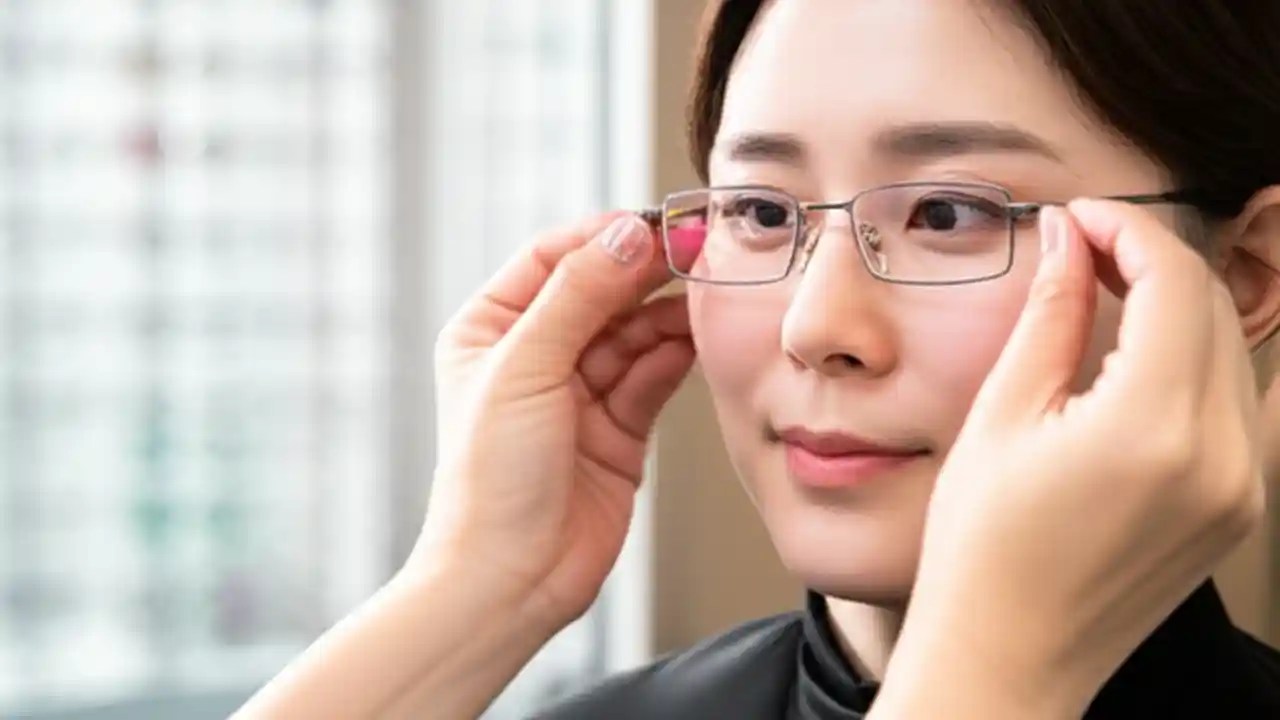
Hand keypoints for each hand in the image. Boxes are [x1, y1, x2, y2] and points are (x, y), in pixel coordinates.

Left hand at [413, 212, 693, 628]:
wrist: (511, 578)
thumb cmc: (490, 479)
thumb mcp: (524, 369)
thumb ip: (579, 297)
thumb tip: (624, 235)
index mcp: (491, 328)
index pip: (555, 258)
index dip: (606, 238)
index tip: (656, 224)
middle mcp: (534, 354)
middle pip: (601, 291)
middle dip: (647, 271)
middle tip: (698, 249)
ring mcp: (579, 391)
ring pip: (635, 332)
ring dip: (669, 313)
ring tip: (708, 293)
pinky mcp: (618, 427)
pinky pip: (653, 376)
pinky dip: (676, 355)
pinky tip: (699, 336)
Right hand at [882, 201, 1270, 716]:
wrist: (1009, 656)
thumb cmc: (983, 550)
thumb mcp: (1002, 417)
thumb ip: (1049, 315)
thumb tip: (1067, 239)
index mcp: (1151, 428)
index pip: (1174, 283)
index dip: (1127, 230)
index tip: (1080, 217)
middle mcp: (1220, 457)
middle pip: (1214, 308)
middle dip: (1152, 260)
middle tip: (1083, 248)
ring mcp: (1242, 488)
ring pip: (1236, 350)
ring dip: (1178, 306)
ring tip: (1106, 295)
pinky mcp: (1239, 508)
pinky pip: (1242, 403)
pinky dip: (1199, 359)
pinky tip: (1144, 352)